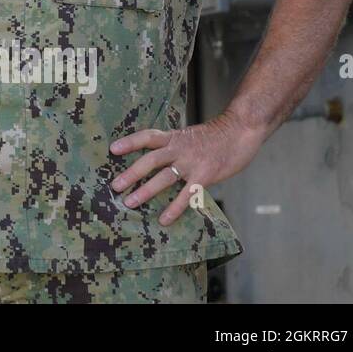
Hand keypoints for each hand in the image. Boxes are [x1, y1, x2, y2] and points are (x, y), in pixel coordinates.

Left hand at [107, 111, 267, 225]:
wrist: (240, 131)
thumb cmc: (214, 136)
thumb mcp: (189, 136)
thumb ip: (173, 146)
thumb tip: (157, 160)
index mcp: (174, 137)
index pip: (147, 137)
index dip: (130, 142)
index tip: (112, 149)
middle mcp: (179, 148)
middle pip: (150, 159)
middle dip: (131, 173)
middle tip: (115, 186)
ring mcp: (192, 162)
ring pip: (164, 178)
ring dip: (146, 191)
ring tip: (130, 203)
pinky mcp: (206, 175)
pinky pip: (187, 195)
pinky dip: (174, 208)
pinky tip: (164, 220)